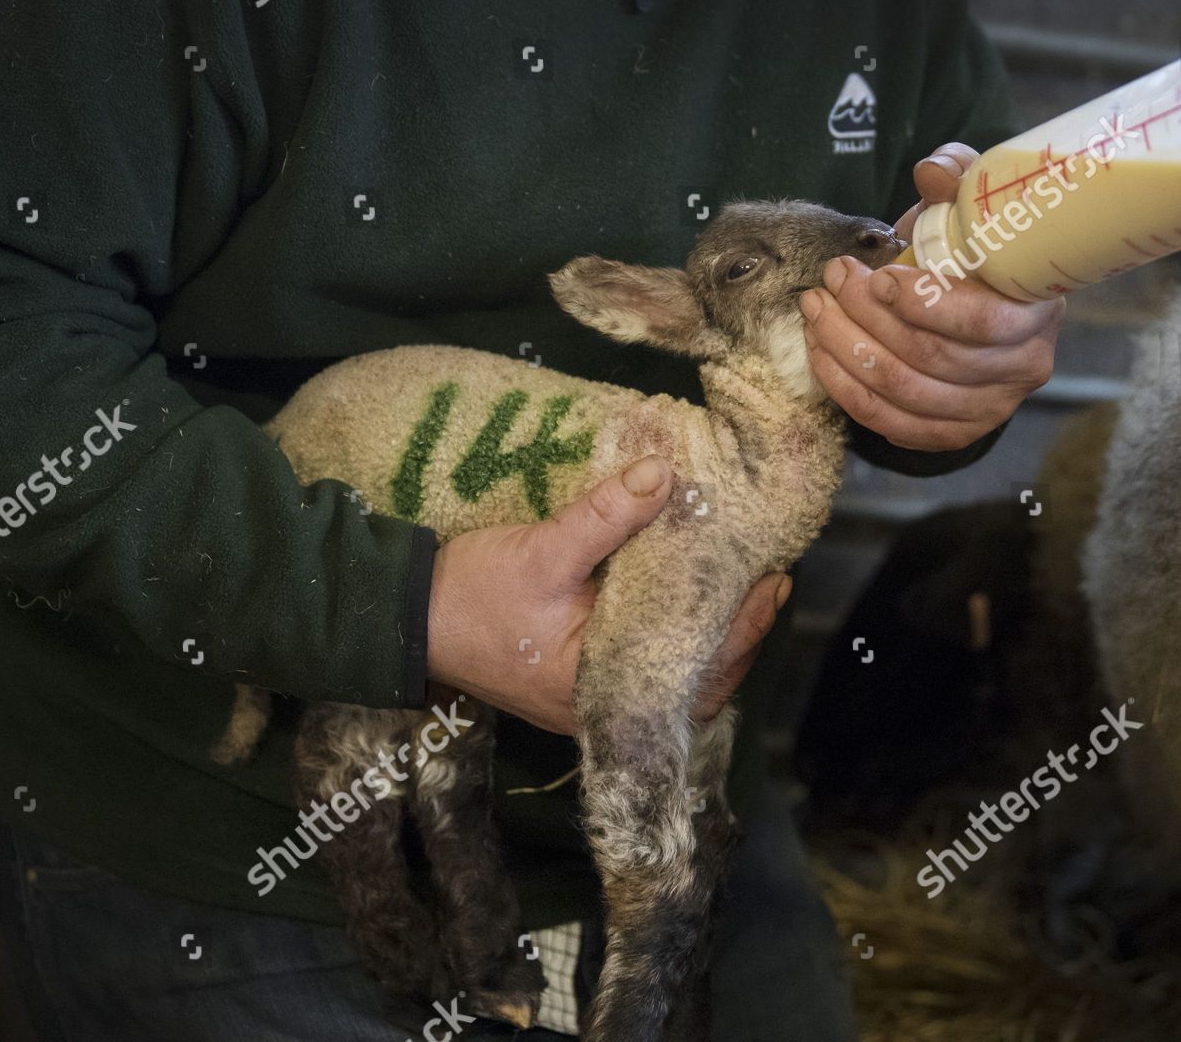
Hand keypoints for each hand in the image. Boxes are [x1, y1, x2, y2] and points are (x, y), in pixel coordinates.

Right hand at [424, 455, 791, 734]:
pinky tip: (685, 602)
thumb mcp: (543, 551)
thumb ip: (604, 516)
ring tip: (738, 588)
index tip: (773, 581)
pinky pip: (643, 665)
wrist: (407, 619)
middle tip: (769, 582)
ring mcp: (589, 697)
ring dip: (708, 638)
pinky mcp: (575, 680)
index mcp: (603, 689)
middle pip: (696, 684)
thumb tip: (665, 475)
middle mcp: (603, 705)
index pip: (700, 671)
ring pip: (672, 678)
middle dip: (738, 636)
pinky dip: (672, 638)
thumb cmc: (474, 595)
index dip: (745, 628)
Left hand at [800, 142, 1064, 451]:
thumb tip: (931, 171)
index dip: (922, 304)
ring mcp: (989, 408)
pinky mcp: (953, 432)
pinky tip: (821, 351)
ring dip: (845, 350)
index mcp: (1038, 312)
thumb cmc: (976, 249)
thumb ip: (957, 182)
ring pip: (903, 390)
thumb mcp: (973, 206)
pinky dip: (846, 388)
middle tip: (831, 279)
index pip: (981, 322)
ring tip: (816, 309)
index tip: (878, 275)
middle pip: (929, 357)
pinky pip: (890, 423)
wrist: (982, 296)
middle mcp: (1022, 368)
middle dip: (866, 316)